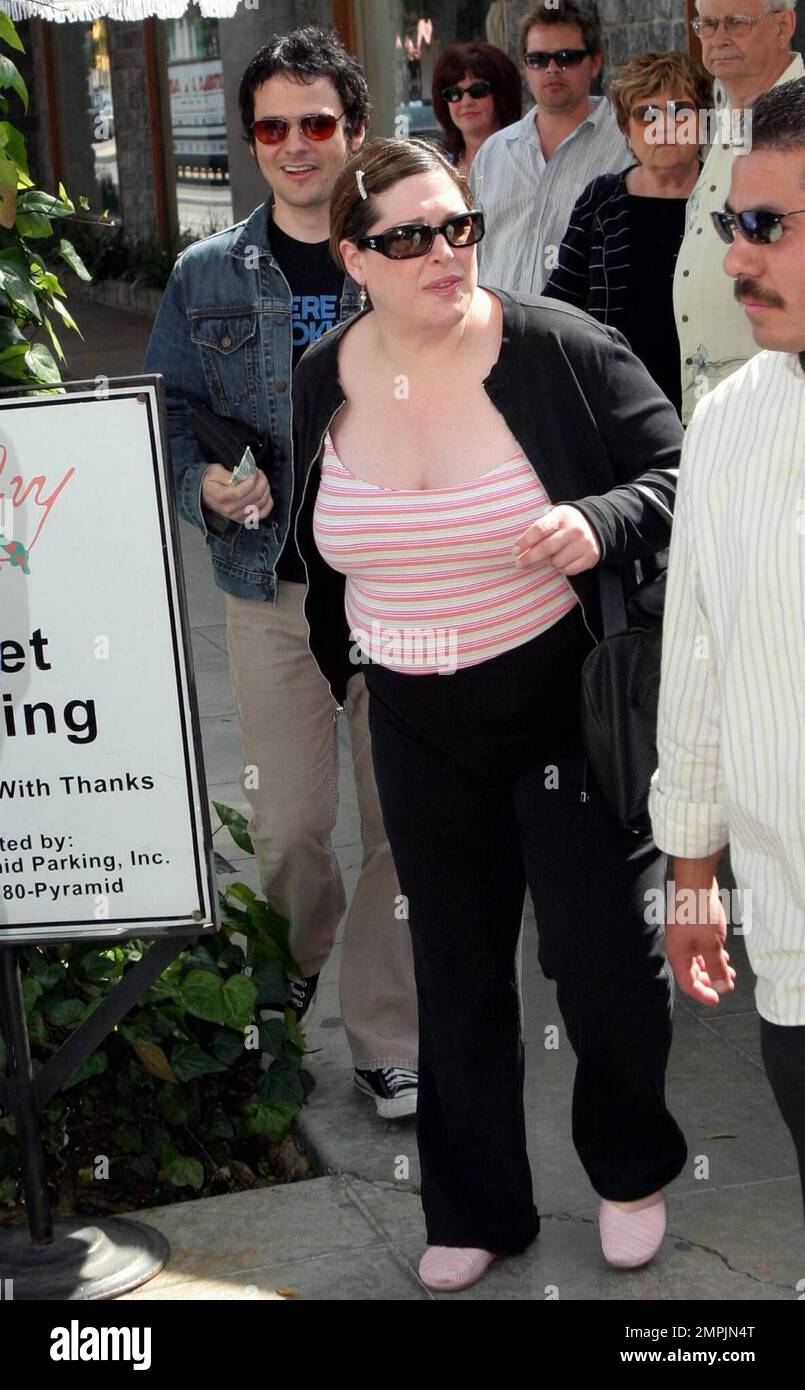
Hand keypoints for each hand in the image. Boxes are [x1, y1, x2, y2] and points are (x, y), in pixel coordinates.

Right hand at [201, 463, 272, 522]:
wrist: (204, 495)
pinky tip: (266, 494)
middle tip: (259, 473)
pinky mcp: (243, 519)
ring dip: (265, 490)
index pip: (241, 491)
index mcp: (221, 497)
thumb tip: (243, 475)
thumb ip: (229, 474)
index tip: (254, 472)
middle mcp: (230, 509)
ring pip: (261, 504)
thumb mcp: (214, 472)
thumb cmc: (209, 483)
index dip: (252, 480)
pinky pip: (262, 514)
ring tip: (262, 481)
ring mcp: (237, 516)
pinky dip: (268, 503)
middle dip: (261, 481)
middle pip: (254, 496)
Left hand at [511, 504, 600, 575]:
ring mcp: (583, 544)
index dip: (525, 541)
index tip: (515, 550)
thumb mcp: (556, 516)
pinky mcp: (590, 557)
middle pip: (546, 548)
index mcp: (561, 517)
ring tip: (552, 556)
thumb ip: (540, 528)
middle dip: (529, 558)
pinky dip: (562, 568)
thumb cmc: (567, 522)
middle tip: (519, 563)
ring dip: (550, 562)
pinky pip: (568, 570)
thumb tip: (520, 548)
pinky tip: (563, 561)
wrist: (597, 524)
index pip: (539, 529)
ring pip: (556, 562)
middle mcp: (573, 530)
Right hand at [665, 879, 736, 1006]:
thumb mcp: (712, 945)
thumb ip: (716, 968)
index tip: (718, 1000)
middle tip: (727, 985)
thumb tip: (722, 987)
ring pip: (697, 961)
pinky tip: (723, 955)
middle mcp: (678, 948)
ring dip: (713, 968)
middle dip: (711, 981)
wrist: (696, 884)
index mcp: (678, 955)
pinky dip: (711, 955)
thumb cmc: (700, 913)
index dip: (703, 994)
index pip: (688, 984)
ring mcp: (683, 938)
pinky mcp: (690, 928)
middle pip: (692, 974)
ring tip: (730, 971)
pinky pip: (699, 949)